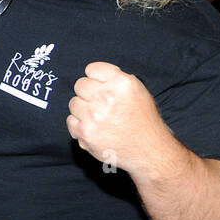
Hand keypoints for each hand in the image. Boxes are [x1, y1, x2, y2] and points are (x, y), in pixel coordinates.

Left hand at [67, 61, 170, 175]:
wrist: (149, 150)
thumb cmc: (143, 120)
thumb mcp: (138, 91)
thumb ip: (114, 79)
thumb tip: (91, 73)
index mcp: (122, 83)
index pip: (91, 69)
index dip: (95, 78)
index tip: (101, 86)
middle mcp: (107, 96)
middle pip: (80, 85)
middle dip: (88, 94)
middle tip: (101, 105)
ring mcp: (94, 115)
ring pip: (73, 103)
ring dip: (83, 110)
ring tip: (100, 118)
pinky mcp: (85, 131)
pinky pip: (70, 121)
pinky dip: (79, 125)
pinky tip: (95, 129)